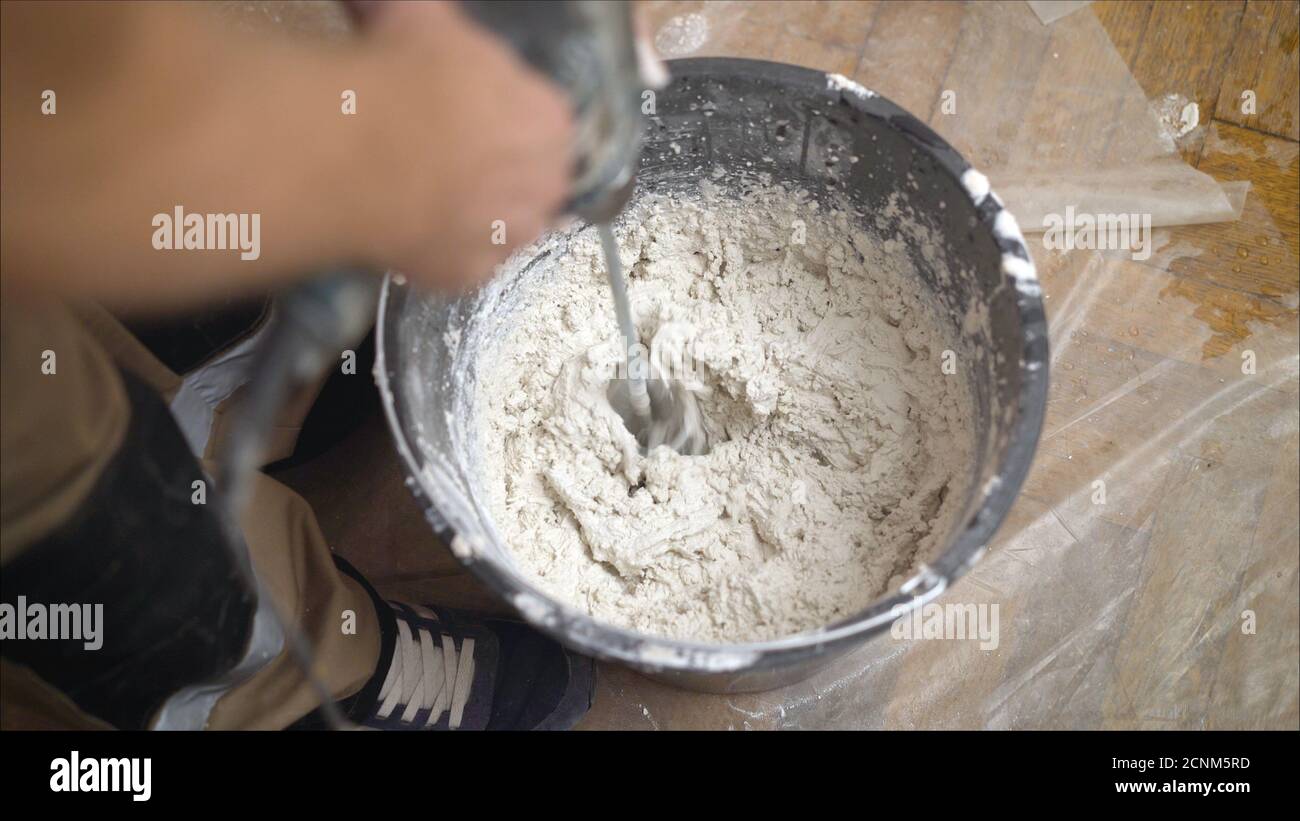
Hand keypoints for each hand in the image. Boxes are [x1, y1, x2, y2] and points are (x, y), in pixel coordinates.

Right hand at [355, 2, 574, 291]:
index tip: (467, 114)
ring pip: (504, 227)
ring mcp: (511, 238)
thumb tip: (423, 12)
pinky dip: (443, 250)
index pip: (542, 120)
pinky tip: (412, 228)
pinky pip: (465, 263)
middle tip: (445, 156)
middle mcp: (547, 185)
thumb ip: (443, 22)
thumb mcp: (427, 17)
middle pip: (532, 178)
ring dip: (478, 214)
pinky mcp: (470, 278)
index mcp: (550, 120)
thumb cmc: (403, 75)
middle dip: (498, 169)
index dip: (502, 117)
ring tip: (427, 195)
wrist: (357, 153)